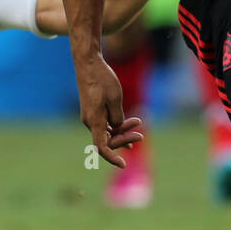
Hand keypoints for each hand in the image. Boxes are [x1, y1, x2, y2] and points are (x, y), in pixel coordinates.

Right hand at [74, 52, 143, 168]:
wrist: (88, 64)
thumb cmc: (102, 79)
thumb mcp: (115, 98)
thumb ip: (118, 117)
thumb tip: (118, 128)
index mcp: (94, 121)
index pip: (102, 147)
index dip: (112, 158)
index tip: (124, 165)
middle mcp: (90, 122)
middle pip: (108, 140)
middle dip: (125, 139)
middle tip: (141, 136)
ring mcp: (91, 117)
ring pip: (108, 132)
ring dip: (123, 131)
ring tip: (139, 124)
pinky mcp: (93, 111)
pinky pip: (105, 125)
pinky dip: (117, 127)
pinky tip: (129, 127)